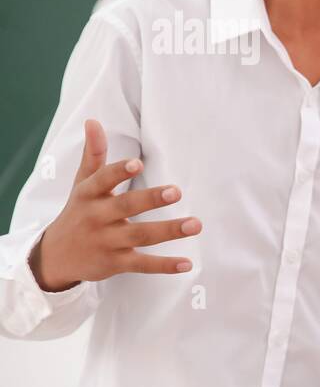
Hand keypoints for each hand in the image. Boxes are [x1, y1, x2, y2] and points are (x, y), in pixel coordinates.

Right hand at [29, 118, 202, 292]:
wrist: (55, 257)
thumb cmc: (78, 212)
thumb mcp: (81, 184)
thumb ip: (93, 155)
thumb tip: (93, 121)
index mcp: (89, 195)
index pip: (103, 180)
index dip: (119, 171)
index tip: (138, 163)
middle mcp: (97, 217)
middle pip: (126, 206)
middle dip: (151, 199)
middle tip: (177, 191)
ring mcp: (107, 242)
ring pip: (140, 236)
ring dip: (169, 230)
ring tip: (196, 224)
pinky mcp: (115, 263)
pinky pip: (142, 264)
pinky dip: (164, 265)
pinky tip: (187, 263)